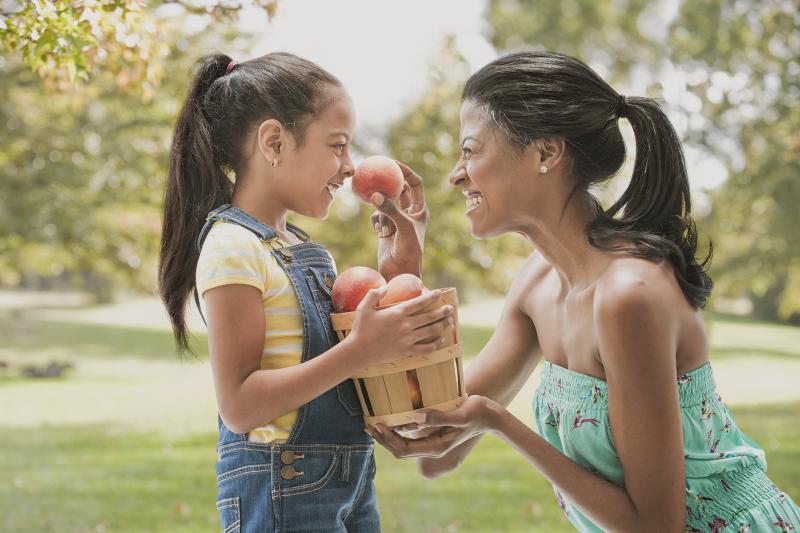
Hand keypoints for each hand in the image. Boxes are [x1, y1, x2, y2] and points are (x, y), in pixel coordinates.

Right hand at [346, 287, 454, 367]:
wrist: (359, 351)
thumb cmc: (360, 328)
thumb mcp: (363, 307)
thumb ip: (374, 294)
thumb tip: (385, 286)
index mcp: (397, 313)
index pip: (419, 302)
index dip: (431, 297)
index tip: (439, 293)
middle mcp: (406, 325)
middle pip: (429, 317)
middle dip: (442, 311)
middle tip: (451, 308)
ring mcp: (408, 339)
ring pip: (430, 331)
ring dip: (442, 325)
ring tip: (450, 321)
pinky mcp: (407, 351)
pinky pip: (425, 348)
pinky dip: (435, 344)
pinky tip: (441, 340)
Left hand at [365, 395, 503, 457]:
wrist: (491, 416)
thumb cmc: (477, 413)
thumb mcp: (460, 414)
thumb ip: (438, 417)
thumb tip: (415, 418)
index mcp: (436, 446)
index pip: (404, 448)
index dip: (387, 439)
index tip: (376, 425)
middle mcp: (432, 447)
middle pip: (400, 450)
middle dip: (382, 439)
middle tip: (367, 425)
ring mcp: (433, 442)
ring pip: (404, 445)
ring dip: (387, 436)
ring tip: (374, 424)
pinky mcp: (434, 433)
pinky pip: (411, 436)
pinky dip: (398, 430)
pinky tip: (393, 420)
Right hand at [370, 161, 428, 279]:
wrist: (400, 272)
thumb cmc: (409, 251)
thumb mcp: (402, 227)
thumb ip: (390, 210)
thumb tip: (375, 194)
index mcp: (420, 210)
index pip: (415, 183)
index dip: (405, 171)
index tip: (392, 163)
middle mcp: (409, 213)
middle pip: (399, 190)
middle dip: (389, 182)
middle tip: (376, 171)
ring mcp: (396, 220)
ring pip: (385, 203)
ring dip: (380, 207)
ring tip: (379, 217)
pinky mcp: (385, 229)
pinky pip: (377, 216)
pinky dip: (375, 220)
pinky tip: (378, 232)